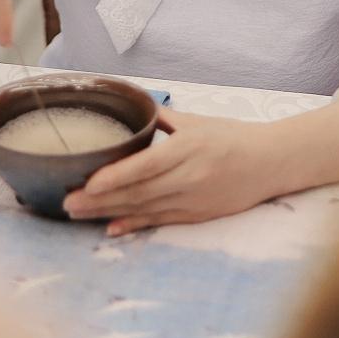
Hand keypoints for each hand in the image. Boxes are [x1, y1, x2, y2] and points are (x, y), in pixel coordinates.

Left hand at [61, 108, 280, 235]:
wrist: (271, 163)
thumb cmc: (231, 136)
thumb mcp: (196, 121)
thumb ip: (160, 120)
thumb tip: (128, 110)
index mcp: (188, 147)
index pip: (146, 165)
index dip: (116, 177)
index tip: (88, 181)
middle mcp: (189, 176)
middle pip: (138, 191)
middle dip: (100, 199)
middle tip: (66, 201)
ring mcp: (193, 200)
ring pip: (144, 209)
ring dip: (108, 213)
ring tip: (77, 214)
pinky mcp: (197, 215)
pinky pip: (160, 221)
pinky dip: (134, 225)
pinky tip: (110, 227)